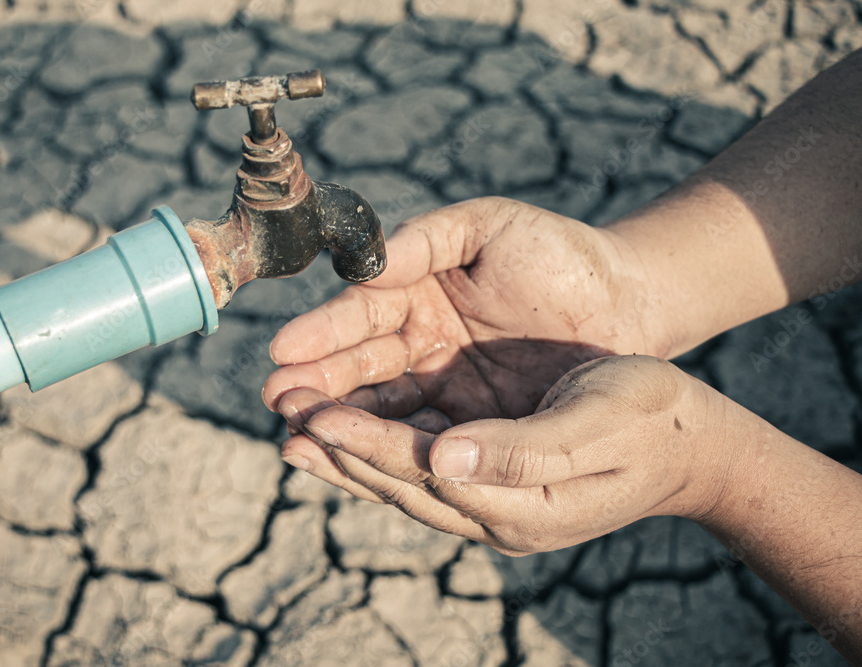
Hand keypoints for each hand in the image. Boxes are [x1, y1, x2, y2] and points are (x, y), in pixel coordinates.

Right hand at [265, 197, 665, 423]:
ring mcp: (443, 386)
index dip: (323, 331)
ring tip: (296, 431)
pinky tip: (347, 455)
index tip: (284, 349)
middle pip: (360, 366)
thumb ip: (423, 241)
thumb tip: (364, 263)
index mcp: (416, 291)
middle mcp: (420, 341)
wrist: (628, 302)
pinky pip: (423, 437)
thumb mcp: (487, 228)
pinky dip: (386, 447)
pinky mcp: (471, 425)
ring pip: (382, 407)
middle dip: (317, 382)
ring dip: (339, 419)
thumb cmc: (558, 254)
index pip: (362, 313)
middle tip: (279, 400)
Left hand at [274, 355, 740, 554]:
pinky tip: (351, 438)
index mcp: (520, 503)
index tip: (316, 418)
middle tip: (284, 419)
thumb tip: (444, 458)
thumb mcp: (597, 423)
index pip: (423, 473)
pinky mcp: (495, 489)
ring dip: (349, 457)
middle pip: (401, 485)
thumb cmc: (651, 420)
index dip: (367, 445)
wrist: (689, 443)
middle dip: (340, 452)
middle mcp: (497, 515)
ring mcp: (494, 507)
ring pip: (405, 483)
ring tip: (297, 432)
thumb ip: (520, 449)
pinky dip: (382, 454)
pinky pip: (425, 474)